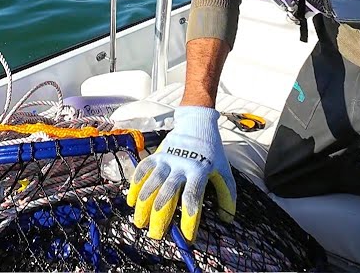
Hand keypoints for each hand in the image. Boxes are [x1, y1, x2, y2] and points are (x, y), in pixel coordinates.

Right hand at [127, 106, 236, 240]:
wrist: (197, 123)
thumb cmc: (212, 152)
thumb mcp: (224, 171)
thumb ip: (227, 195)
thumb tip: (228, 220)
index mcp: (200, 171)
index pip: (192, 198)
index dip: (189, 219)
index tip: (186, 237)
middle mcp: (182, 165)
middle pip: (168, 193)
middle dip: (160, 216)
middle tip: (156, 235)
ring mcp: (167, 159)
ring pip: (152, 182)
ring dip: (144, 203)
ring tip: (139, 221)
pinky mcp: (158, 154)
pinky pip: (143, 169)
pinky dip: (136, 184)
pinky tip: (131, 200)